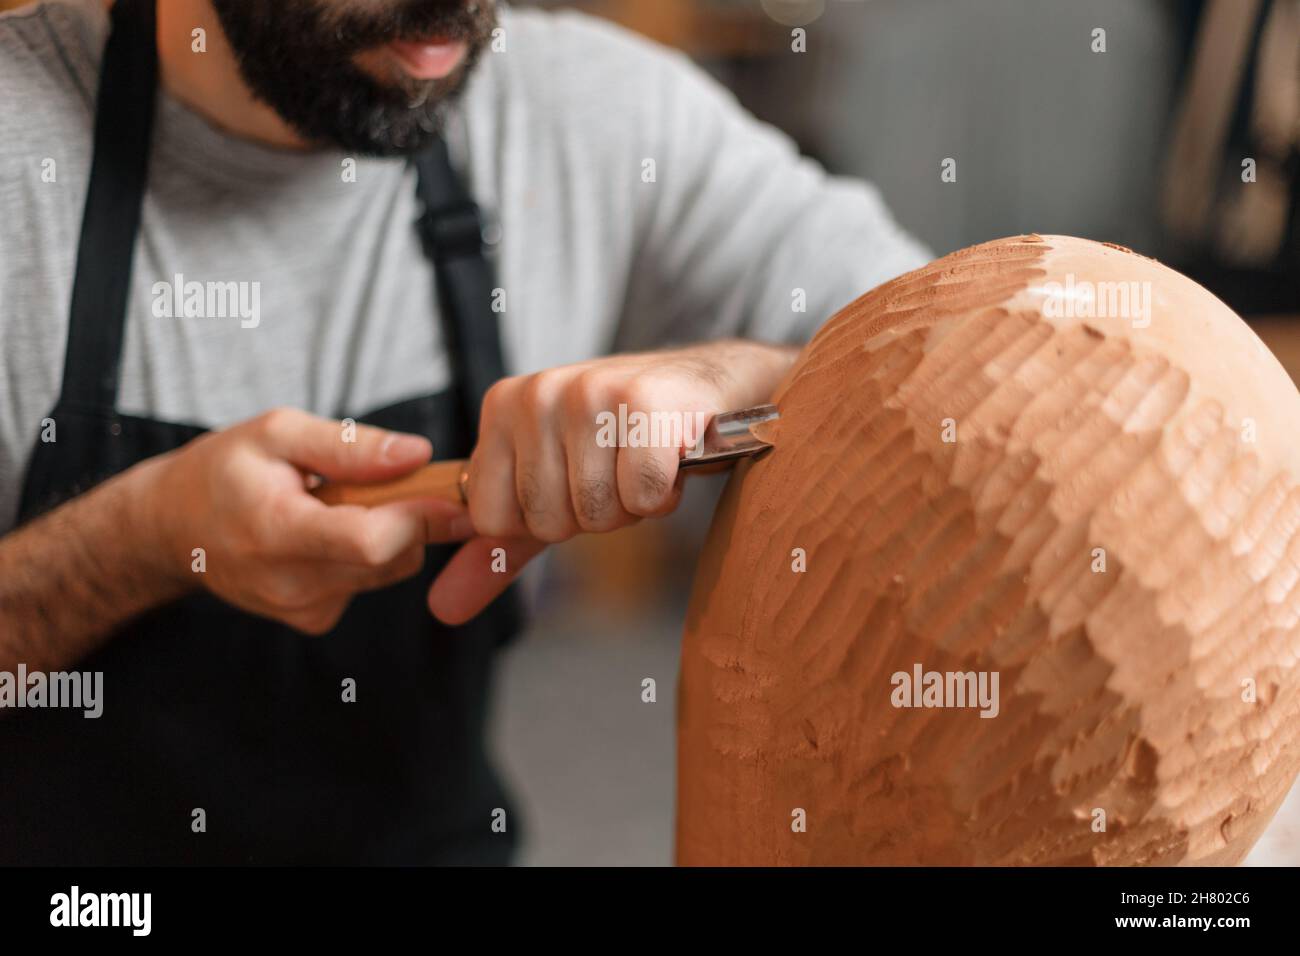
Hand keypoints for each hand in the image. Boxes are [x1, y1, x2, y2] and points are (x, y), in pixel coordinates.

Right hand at [136, 407, 462, 633]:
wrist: (173, 528)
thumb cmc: (225, 470)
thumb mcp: (278, 432)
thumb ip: (349, 446)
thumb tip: (419, 454)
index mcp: (276, 532)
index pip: (371, 542)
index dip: (421, 518)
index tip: (455, 490)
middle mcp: (290, 583)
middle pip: (391, 557)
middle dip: (415, 515)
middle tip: (400, 477)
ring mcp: (302, 608)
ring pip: (390, 569)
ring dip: (390, 532)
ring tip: (346, 500)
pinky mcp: (314, 619)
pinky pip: (370, 580)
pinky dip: (368, 553)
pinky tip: (330, 530)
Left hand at [427, 340, 795, 623]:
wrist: (706, 389)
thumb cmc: (622, 444)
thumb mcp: (551, 492)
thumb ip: (498, 550)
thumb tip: (442, 609)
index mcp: (503, 407)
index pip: (492, 520)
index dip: (544, 521)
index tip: (575, 484)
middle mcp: (537, 393)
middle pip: (548, 520)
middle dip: (594, 515)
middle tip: (617, 472)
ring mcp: (588, 393)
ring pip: (596, 513)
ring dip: (632, 507)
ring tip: (643, 463)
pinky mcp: (643, 403)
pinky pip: (642, 498)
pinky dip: (664, 495)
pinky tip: (671, 459)